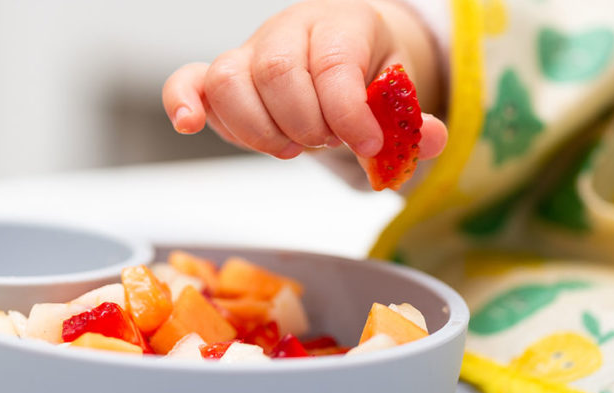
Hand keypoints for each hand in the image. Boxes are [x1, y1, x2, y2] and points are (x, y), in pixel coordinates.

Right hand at [162, 0, 446, 159]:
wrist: (338, 50)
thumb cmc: (366, 72)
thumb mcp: (399, 92)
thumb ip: (412, 119)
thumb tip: (430, 140)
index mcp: (341, 23)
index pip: (333, 64)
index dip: (348, 112)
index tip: (367, 145)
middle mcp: (289, 29)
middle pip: (278, 74)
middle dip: (306, 124)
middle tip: (326, 141)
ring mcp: (250, 50)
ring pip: (231, 81)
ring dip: (260, 130)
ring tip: (290, 147)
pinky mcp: (221, 75)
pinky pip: (188, 80)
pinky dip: (183, 102)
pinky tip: (190, 125)